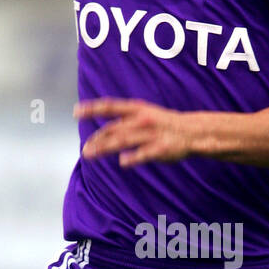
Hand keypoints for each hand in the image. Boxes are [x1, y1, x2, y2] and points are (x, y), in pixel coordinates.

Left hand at [75, 98, 193, 166]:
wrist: (193, 130)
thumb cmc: (162, 123)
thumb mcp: (143, 114)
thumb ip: (123, 122)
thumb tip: (100, 134)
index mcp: (137, 109)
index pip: (110, 106)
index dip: (92, 108)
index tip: (76, 112)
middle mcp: (142, 119)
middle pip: (113, 129)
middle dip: (97, 139)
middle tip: (85, 149)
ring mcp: (151, 134)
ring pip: (124, 140)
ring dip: (104, 147)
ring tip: (89, 155)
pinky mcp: (161, 148)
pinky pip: (145, 153)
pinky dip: (134, 157)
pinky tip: (122, 162)